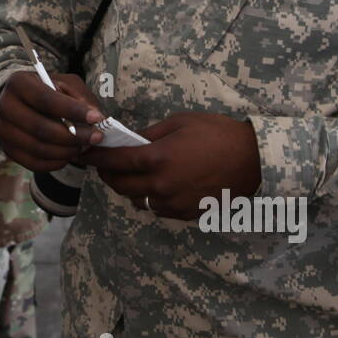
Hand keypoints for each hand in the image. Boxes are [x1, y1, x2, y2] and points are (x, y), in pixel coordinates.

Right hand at [0, 71, 103, 171]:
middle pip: (40, 128)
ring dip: (67, 151)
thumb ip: (80, 97)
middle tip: (96, 137)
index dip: (72, 110)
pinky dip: (56, 162)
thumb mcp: (66, 84)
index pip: (45, 99)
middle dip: (74, 136)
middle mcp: (5, 106)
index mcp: (18, 83)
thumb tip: (94, 119)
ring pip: (38, 148)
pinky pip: (34, 163)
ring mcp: (3, 130)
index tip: (96, 118)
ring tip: (84, 146)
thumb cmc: (49, 92)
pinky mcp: (7, 150)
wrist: (22, 104)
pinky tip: (69, 155)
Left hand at [84, 111, 260, 219]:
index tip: (84, 152)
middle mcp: (160, 185)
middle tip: (105, 163)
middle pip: (119, 185)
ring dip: (129, 187)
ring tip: (132, 173)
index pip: (114, 161)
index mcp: (157, 159)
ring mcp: (172, 202)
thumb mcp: (180, 123)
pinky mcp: (185, 213)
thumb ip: (150, 134)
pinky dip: (151, 197)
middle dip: (108, 173)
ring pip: (137, 200)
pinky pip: (157, 208)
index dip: (95, 157)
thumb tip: (129, 141)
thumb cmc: (218, 134)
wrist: (254, 160)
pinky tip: (157, 184)